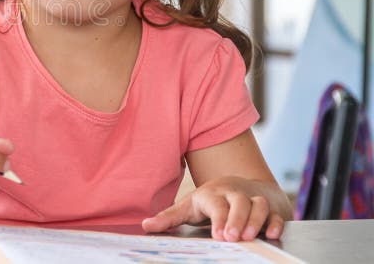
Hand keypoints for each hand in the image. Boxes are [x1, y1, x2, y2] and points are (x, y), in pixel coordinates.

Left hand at [141, 176, 284, 240]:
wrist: (240, 185)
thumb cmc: (210, 200)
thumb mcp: (188, 206)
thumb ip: (169, 218)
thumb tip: (146, 226)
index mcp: (212, 194)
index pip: (216, 203)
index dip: (219, 218)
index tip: (218, 235)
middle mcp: (234, 193)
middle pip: (239, 202)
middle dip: (237, 220)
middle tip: (233, 238)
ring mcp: (253, 198)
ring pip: (259, 204)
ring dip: (256, 220)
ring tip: (250, 238)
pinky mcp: (270, 207)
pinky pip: (276, 212)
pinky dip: (276, 222)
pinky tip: (273, 234)